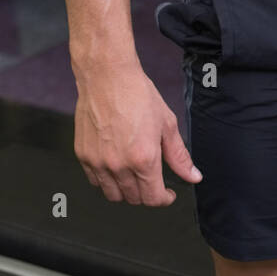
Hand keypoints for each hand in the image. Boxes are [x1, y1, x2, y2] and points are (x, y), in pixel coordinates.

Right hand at [74, 59, 201, 204]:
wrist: (107, 77)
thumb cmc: (138, 95)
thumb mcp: (166, 124)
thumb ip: (179, 156)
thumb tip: (193, 176)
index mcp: (144, 159)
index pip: (153, 198)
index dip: (164, 199)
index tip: (168, 193)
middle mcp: (119, 165)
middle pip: (134, 199)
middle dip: (147, 194)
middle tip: (153, 179)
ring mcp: (98, 162)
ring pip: (113, 195)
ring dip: (126, 191)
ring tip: (134, 175)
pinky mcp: (83, 156)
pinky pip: (95, 181)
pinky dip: (106, 181)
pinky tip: (116, 166)